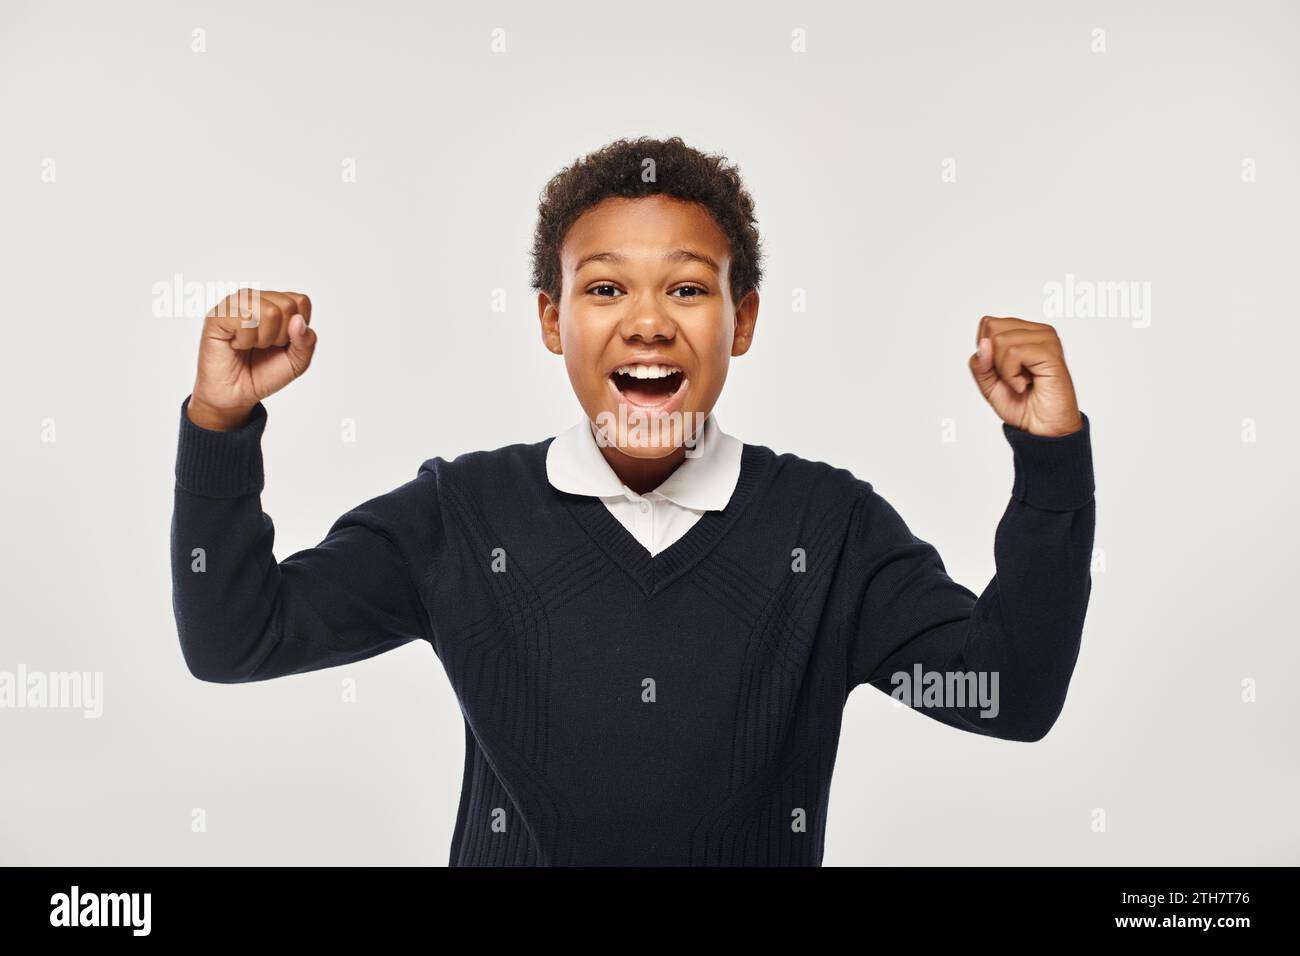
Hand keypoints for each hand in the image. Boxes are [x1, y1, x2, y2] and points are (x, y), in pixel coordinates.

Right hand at [188, 288, 316, 429]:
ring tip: (250, 345)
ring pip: (269, 311)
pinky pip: (245, 318)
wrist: (237, 395)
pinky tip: (236, 344)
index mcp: (276, 304)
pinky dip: (246, 340)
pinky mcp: (218, 314)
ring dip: (263, 339)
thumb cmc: (263, 373)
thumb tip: (298, 320)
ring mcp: (236, 304)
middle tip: (263, 346)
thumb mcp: (297, 362)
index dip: (297, 329)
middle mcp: (256, 298)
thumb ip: (306, 342)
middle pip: (287, 306)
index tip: (282, 343)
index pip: (301, 301)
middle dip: (280, 336)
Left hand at [968, 316, 1081, 436]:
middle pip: (992, 327)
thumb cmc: (1021, 405)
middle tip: (1012, 377)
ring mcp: (1046, 340)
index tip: (1002, 371)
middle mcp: (1037, 332)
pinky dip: (1011, 375)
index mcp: (1024, 333)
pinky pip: (1014, 353)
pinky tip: (1025, 384)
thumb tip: (984, 343)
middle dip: (992, 359)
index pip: (988, 324)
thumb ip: (980, 363)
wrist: (1042, 429)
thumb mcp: (988, 383)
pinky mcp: (1050, 352)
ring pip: (1000, 340)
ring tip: (1021, 383)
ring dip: (1004, 370)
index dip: (985, 352)